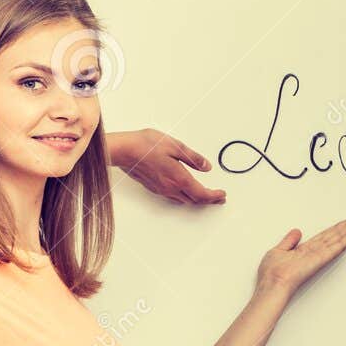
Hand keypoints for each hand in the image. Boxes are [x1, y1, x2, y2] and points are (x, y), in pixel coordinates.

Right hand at [111, 128, 227, 205]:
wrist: (123, 150)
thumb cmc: (145, 145)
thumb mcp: (175, 146)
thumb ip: (193, 158)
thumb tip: (206, 166)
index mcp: (179, 178)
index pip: (202, 194)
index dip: (214, 196)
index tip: (222, 195)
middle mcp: (170, 187)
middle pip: (194, 200)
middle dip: (209, 200)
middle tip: (219, 198)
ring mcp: (161, 189)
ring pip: (184, 200)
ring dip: (197, 199)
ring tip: (206, 196)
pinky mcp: (154, 188)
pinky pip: (174, 197)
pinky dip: (185, 196)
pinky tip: (186, 191)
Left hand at [255, 217, 345, 299]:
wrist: (272, 284)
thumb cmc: (272, 274)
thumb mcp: (277, 251)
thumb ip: (288, 241)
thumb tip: (296, 232)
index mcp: (303, 251)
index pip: (323, 237)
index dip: (334, 229)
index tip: (343, 224)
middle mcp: (312, 253)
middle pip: (332, 236)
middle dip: (345, 227)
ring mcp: (317, 256)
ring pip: (336, 240)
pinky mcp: (320, 259)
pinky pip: (335, 247)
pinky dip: (345, 239)